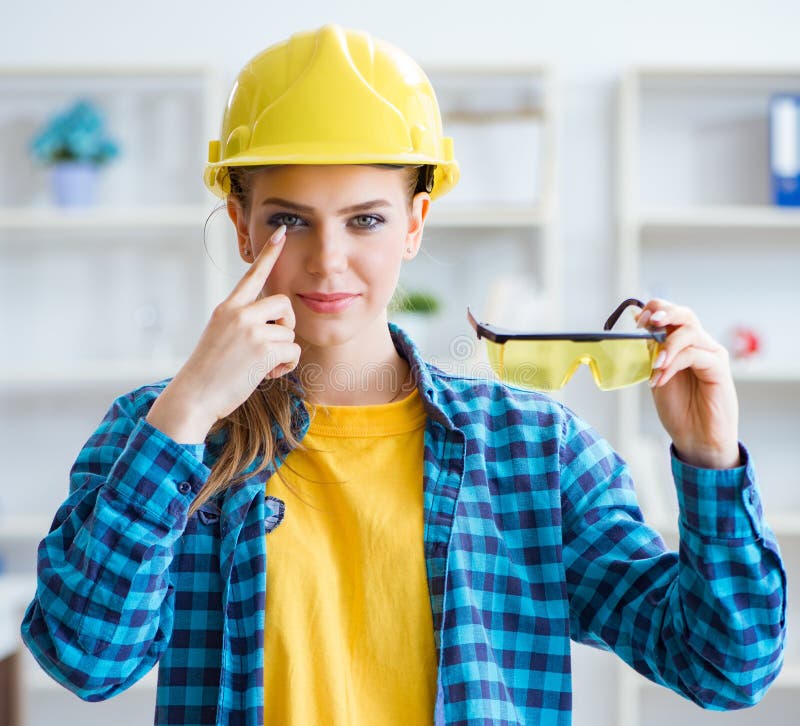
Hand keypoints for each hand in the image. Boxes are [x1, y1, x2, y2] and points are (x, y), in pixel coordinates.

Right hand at [150, 224, 299, 438]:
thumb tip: (274, 323)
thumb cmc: (209, 373)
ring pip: (289, 332)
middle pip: (284, 304)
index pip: (252, 275)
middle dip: (286, 325)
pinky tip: (268, 374)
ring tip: (261, 365)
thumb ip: (242, 323)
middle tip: (271, 345)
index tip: (281, 232)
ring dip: (283, 352)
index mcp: (227, 308)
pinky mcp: (263, 349)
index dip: (269, 253)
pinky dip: (286, 366)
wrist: (194, 397)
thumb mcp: (220, 337)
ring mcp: (251, 330)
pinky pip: (293, 351)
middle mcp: (239, 313)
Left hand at [636, 299, 740, 468]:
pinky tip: (660, 379)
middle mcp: (700, 345)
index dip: (655, 311)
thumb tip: (636, 331)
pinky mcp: (719, 369)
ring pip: (690, 331)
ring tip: (654, 366)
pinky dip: (673, 364)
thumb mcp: (657, 376)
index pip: (673, 314)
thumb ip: (651, 354)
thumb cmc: (679, 409)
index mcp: (684, 344)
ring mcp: (711, 355)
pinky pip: (695, 355)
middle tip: (648, 323)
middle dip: (664, 314)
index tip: (637, 321)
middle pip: (685, 315)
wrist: (697, 438)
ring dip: (666, 345)